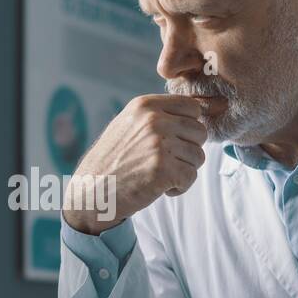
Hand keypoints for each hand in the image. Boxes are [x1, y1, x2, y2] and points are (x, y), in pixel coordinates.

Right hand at [63, 95, 222, 235]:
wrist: (91, 192)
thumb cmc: (113, 161)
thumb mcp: (130, 125)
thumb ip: (160, 115)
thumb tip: (205, 108)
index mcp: (145, 105)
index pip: (192, 108)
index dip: (188, 128)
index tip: (173, 143)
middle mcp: (154, 120)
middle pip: (200, 132)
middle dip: (188, 151)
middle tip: (166, 163)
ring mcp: (159, 144)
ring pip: (198, 156)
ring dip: (184, 170)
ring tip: (160, 175)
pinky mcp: (163, 170)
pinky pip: (191, 177)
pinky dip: (179, 187)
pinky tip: (160, 188)